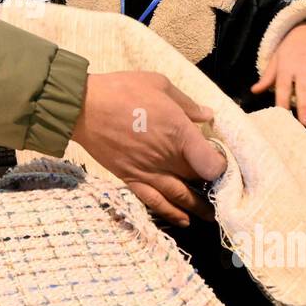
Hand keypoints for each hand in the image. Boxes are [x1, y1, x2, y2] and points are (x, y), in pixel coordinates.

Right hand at [71, 71, 226, 227]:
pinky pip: (155, 202)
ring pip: (180, 196)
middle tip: (220, 187)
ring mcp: (149, 172)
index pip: (212, 163)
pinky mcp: (131, 179)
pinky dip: (171, 213)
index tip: (221, 161)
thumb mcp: (159, 85)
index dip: (221, 166)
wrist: (83, 107)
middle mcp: (168, 158)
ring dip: (198, 207)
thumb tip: (206, 115)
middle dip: (211, 185)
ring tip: (210, 214)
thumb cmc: (122, 90)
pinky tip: (183, 220)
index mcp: (180, 133)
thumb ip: (186, 104)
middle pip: (198, 180)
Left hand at [250, 22, 305, 126]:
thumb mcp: (276, 59)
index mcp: (286, 68)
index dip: (282, 101)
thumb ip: (267, 77)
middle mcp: (302, 68)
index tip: (282, 116)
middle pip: (303, 89)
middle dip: (305, 106)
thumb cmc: (290, 48)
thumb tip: (254, 91)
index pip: (282, 87)